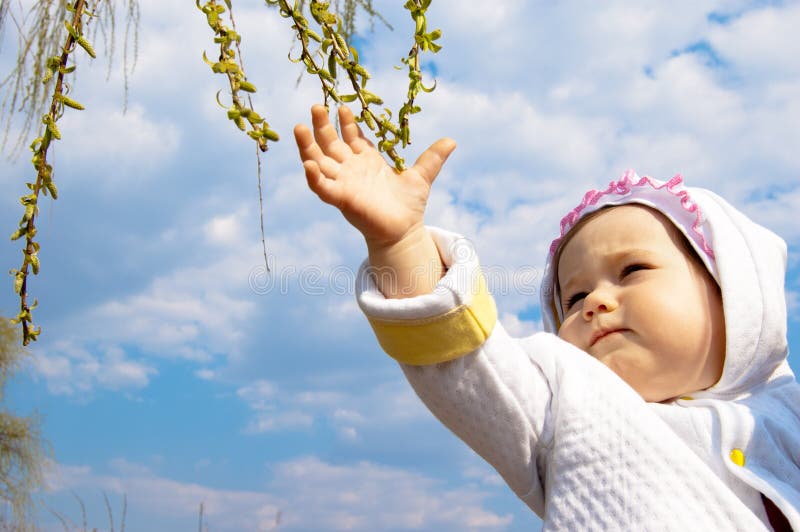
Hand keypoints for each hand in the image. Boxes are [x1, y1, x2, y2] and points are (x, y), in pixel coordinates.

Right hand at [293, 104, 455, 252]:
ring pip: (319, 161)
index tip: (342, 105)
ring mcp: (344, 183)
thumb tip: (452, 140)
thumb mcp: (422, 177)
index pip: (351, 136)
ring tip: (299, 126)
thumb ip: (433, 158)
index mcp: (367, 160)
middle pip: (330, 143)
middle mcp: (351, 169)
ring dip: (308, 146)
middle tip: (316, 105)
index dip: (346, 121)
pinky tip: (309, 164)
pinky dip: (314, 177)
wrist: (404, 231)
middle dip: (322, 125)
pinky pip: (322, 188)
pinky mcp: (342, 199)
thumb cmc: (409, 205)